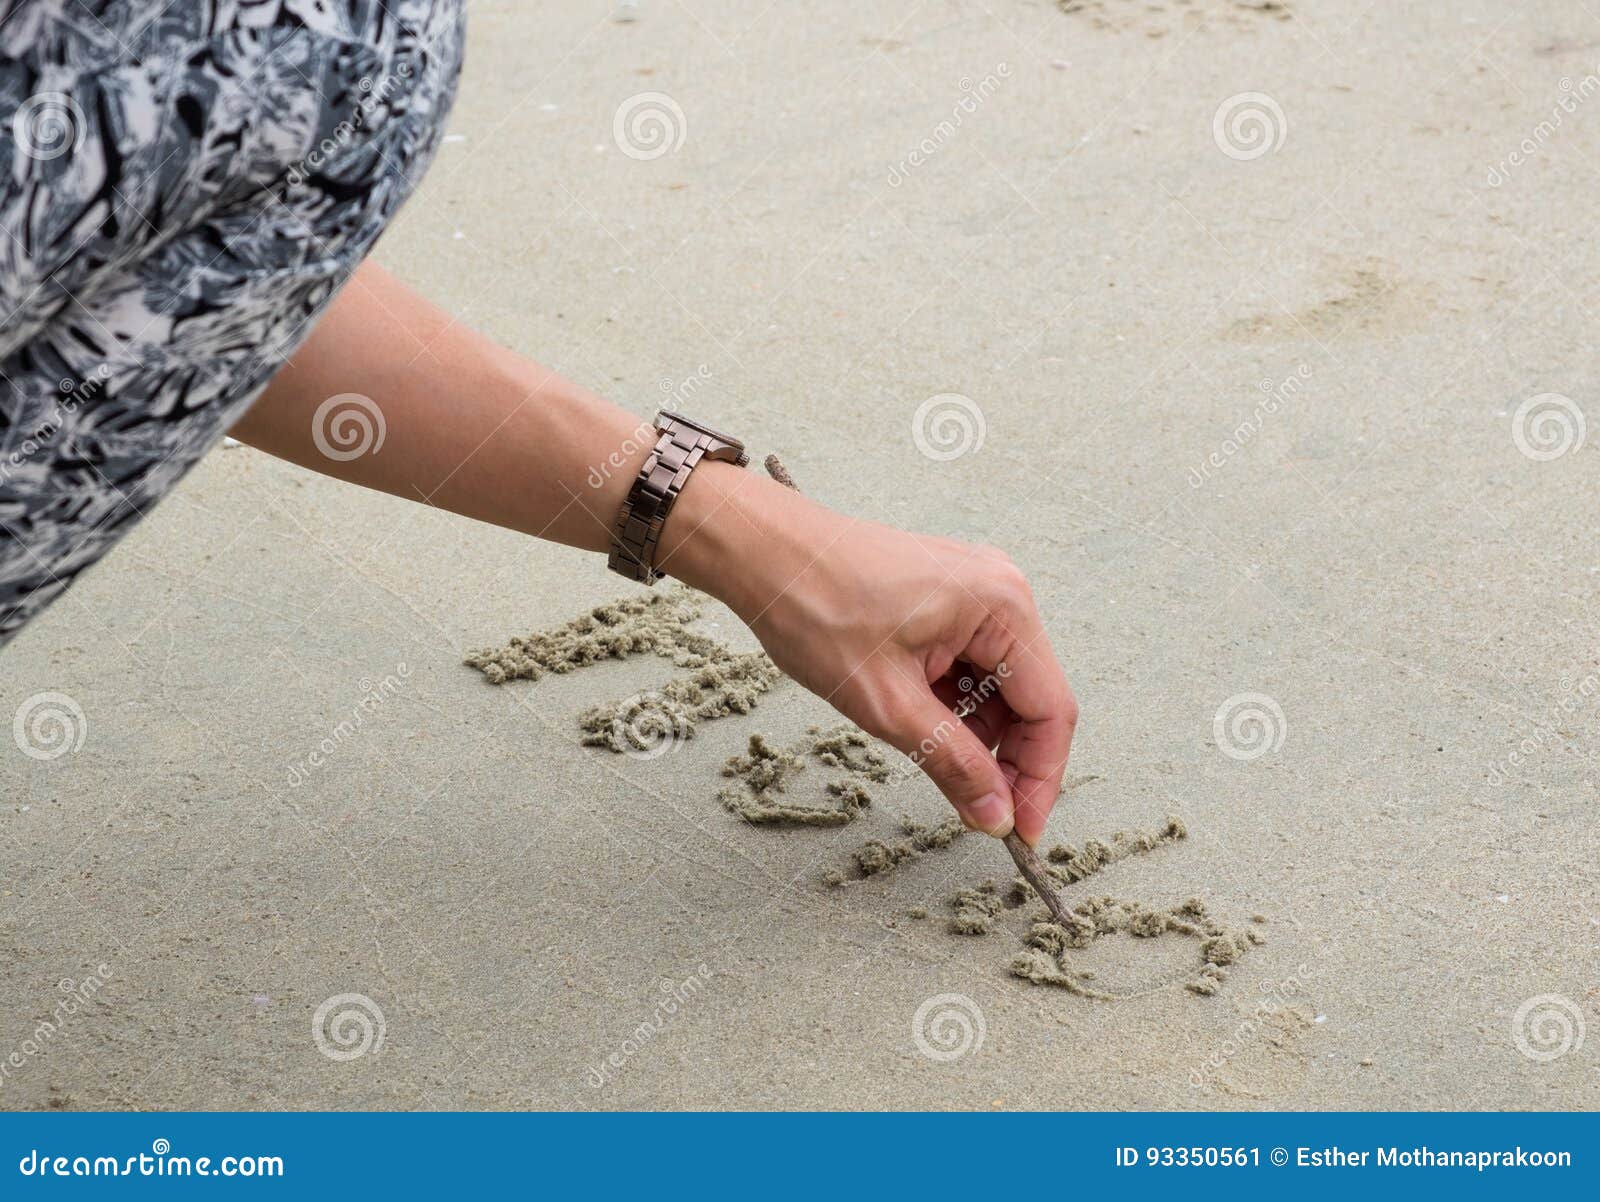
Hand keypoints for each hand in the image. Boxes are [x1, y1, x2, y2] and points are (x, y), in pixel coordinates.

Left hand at [662, 463, 1077, 842]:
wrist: (763, 554)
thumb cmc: (816, 609)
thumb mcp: (887, 705)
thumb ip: (952, 763)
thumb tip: (996, 815)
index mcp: (1002, 607)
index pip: (1050, 711)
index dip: (1039, 780)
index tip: (1021, 832)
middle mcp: (1002, 591)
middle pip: (1030, 699)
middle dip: (1006, 759)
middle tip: (978, 812)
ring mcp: (976, 590)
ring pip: (999, 687)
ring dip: (974, 732)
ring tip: (924, 750)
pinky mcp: (950, 597)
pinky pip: (972, 664)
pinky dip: (953, 703)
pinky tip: (916, 716)